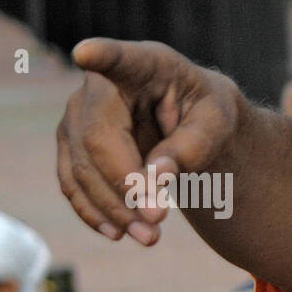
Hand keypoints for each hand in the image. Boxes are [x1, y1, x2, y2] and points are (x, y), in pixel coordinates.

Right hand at [57, 38, 243, 245]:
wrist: (192, 122)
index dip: (102, 56)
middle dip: (125, 186)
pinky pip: (73, 184)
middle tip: (158, 223)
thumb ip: (192, 146)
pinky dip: (94, 212)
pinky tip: (120, 234)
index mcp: (146, 64)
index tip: (88, 53)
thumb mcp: (218, 126)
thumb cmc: (208, 114)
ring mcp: (79, 115)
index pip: (120, 58)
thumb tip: (155, 178)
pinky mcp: (73, 146)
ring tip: (150, 238)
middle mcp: (101, 85)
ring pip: (81, 168)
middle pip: (97, 139)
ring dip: (112, 209)